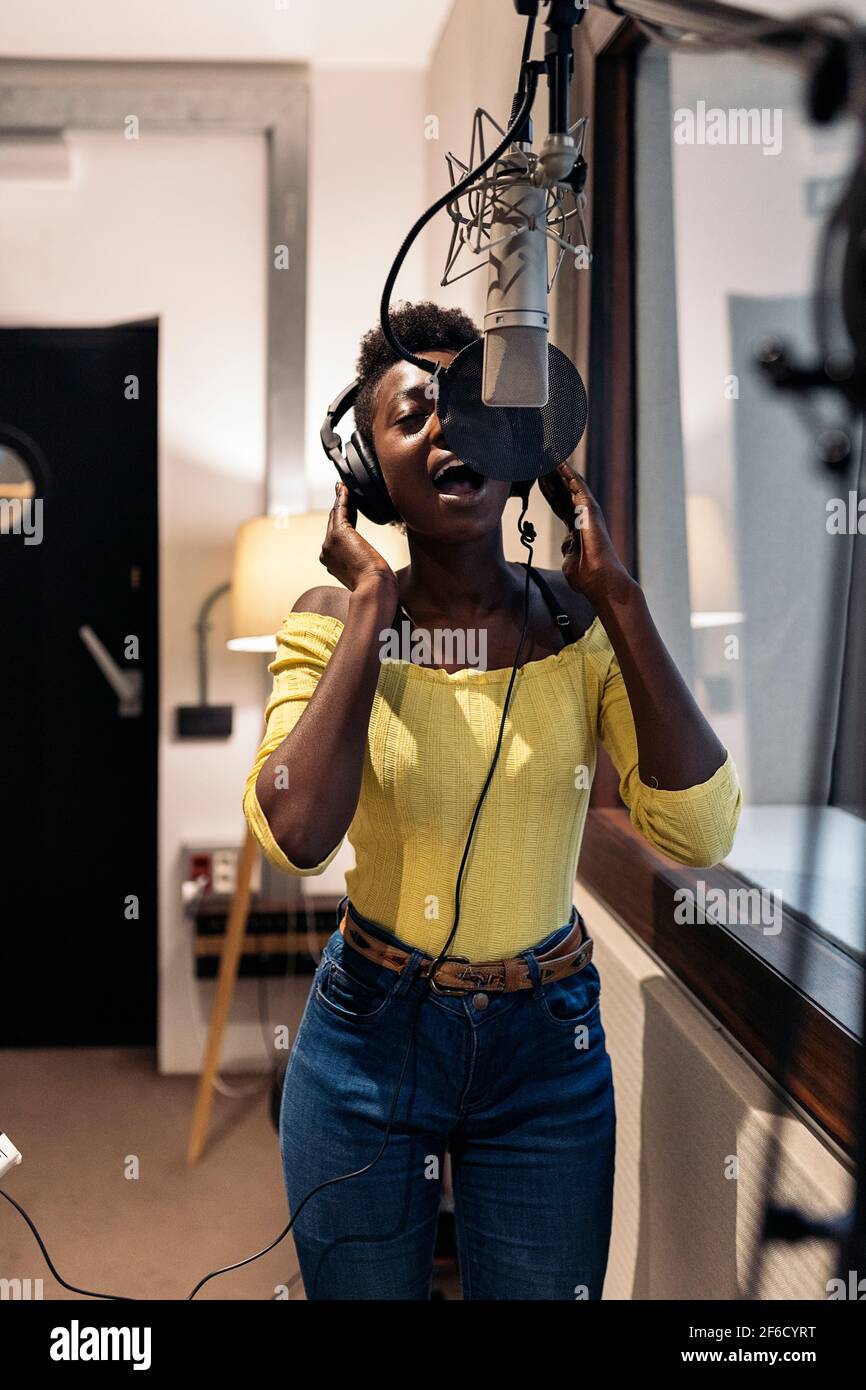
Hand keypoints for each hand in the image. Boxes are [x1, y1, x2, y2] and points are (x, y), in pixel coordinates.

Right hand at [320, 483, 397, 593]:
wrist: (374, 589)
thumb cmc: (377, 587)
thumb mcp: (367, 574)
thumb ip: (363, 564)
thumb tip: (372, 561)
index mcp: (332, 562)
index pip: (336, 537)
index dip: (342, 522)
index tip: (348, 511)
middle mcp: (326, 552)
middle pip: (333, 524)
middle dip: (338, 508)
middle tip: (341, 493)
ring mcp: (329, 543)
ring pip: (335, 516)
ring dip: (339, 500)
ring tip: (342, 488)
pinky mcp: (338, 534)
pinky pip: (340, 510)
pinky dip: (341, 498)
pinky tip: (343, 488)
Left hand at [538, 462, 631, 602]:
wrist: (599, 579)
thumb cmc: (586, 575)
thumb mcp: (570, 560)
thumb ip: (568, 550)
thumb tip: (567, 547)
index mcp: (576, 526)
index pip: (559, 503)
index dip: (548, 490)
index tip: (536, 477)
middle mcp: (583, 515)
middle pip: (563, 490)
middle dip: (551, 475)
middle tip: (538, 458)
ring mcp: (588, 511)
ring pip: (570, 484)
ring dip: (558, 469)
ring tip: (546, 453)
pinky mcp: (590, 510)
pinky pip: (577, 487)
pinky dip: (568, 474)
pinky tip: (558, 462)